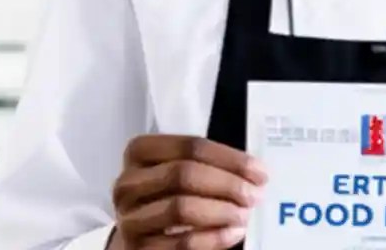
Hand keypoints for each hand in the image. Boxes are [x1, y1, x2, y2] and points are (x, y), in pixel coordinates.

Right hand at [109, 135, 267, 249]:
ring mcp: (129, 218)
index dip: (230, 158)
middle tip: (255, 194)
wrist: (143, 237)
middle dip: (228, 184)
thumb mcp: (182, 174)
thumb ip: (210, 167)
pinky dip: (213, 238)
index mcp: (139, 152)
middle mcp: (127, 183)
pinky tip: (232, 233)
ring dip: (222, 211)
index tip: (259, 171)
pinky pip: (181, 243)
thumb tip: (255, 173)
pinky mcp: (136, 249)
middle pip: (184, 174)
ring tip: (244, 214)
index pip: (190, 146)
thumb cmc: (171, 197)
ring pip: (180, 208)